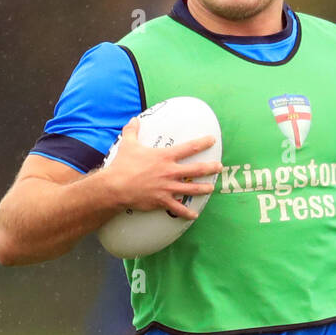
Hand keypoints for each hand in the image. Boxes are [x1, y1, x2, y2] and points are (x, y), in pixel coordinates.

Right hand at [103, 120, 222, 219]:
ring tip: (212, 188)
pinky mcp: (163, 201)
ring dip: (204, 188)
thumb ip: (133, 131)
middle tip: (219, 167)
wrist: (116, 186)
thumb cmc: (122, 165)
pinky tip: (194, 215)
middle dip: (210, 168)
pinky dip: (187, 213)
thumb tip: (134, 119)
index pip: (188, 148)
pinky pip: (178, 208)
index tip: (212, 140)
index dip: (202, 143)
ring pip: (191, 189)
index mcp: (164, 157)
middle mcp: (170, 171)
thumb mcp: (128, 144)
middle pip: (196, 169)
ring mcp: (168, 187)